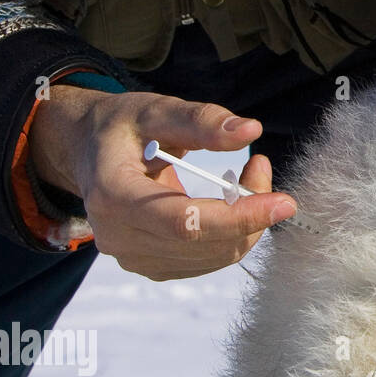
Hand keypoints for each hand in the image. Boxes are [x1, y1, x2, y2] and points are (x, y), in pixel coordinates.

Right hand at [29, 87, 296, 280]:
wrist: (90, 153)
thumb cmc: (123, 128)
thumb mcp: (156, 110)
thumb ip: (201, 120)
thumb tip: (251, 130)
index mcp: (114, 195)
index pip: (186, 221)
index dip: (240, 216)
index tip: (285, 202)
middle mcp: (118, 237)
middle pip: (206, 242)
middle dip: (251, 211)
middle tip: (261, 166)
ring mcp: (134, 258)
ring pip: (215, 256)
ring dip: (247, 221)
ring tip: (248, 175)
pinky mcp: (152, 266)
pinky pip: (209, 260)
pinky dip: (233, 233)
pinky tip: (232, 200)